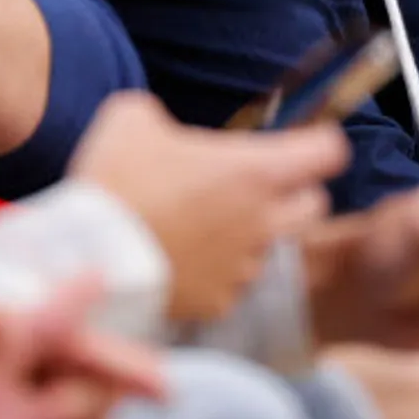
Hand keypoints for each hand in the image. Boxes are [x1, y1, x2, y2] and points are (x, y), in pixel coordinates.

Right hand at [71, 94, 346, 323]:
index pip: (328, 151)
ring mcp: (243, 267)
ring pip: (269, 247)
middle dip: (295, 192)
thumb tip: (162, 128)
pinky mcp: (218, 301)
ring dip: (250, 234)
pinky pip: (231, 283)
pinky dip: (216, 272)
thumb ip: (163, 117)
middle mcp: (263, 221)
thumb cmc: (118, 180)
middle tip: (255, 185)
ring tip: (205, 226)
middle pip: (314, 205)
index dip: (319, 142)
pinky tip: (183, 260)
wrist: (89, 256)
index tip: (302, 142)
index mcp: (256, 171)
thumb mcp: (132, 118)